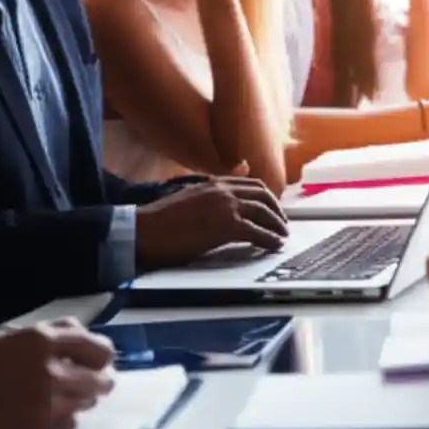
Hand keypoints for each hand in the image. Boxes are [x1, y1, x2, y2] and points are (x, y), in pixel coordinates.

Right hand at [0, 319, 115, 428]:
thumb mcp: (3, 338)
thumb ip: (43, 335)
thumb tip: (77, 331)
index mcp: (39, 337)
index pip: (96, 346)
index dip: (98, 355)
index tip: (95, 360)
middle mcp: (48, 366)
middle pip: (100, 375)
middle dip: (97, 378)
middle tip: (89, 383)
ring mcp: (45, 399)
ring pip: (88, 400)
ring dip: (82, 398)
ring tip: (63, 397)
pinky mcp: (35, 428)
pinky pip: (71, 424)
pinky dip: (65, 420)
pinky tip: (47, 415)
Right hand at [136, 176, 288, 269]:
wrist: (146, 230)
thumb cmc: (161, 220)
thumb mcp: (189, 197)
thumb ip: (210, 192)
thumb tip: (229, 186)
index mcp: (213, 183)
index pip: (250, 183)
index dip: (266, 196)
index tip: (272, 207)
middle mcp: (223, 190)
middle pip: (263, 195)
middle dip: (276, 210)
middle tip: (282, 223)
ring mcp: (226, 207)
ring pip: (264, 212)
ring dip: (277, 225)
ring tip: (282, 236)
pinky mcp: (227, 226)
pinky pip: (258, 232)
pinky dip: (270, 239)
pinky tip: (273, 245)